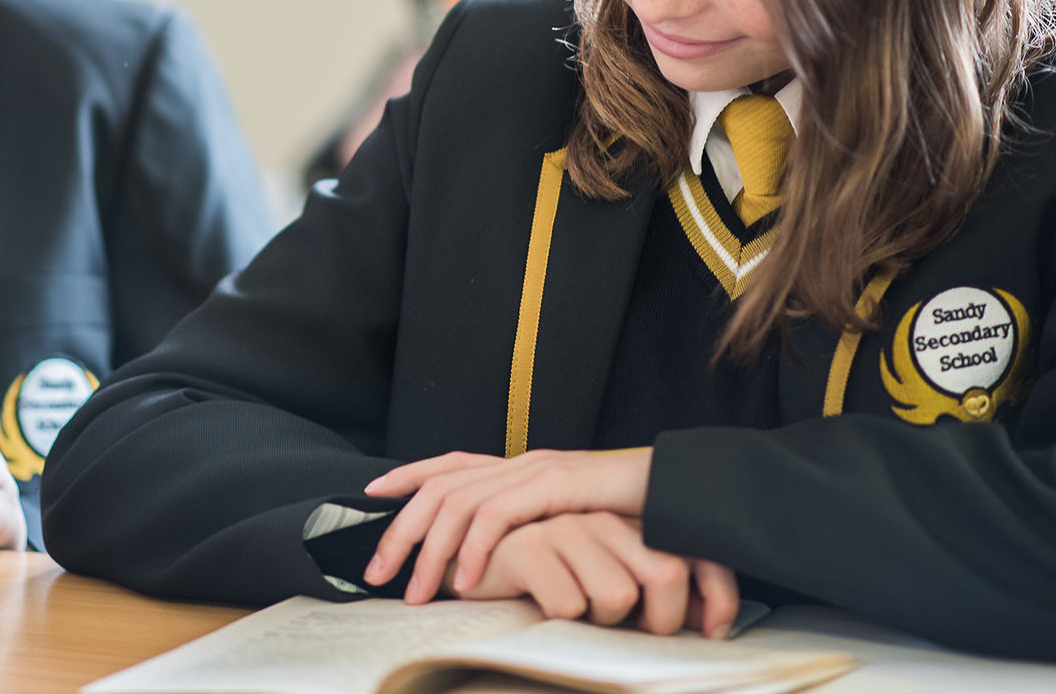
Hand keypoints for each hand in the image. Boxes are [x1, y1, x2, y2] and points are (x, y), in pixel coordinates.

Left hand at [362, 448, 652, 602]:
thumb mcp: (573, 525)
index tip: (372, 494)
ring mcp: (537, 471)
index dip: (409, 475)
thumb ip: (537, 535)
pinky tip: (466, 580)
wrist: (684, 491)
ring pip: (459, 504)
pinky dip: (475, 548)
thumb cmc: (635, 515)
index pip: (451, 464)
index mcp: (522, 469)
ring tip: (417, 591)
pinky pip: (499, 515)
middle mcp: (522, 463)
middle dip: (401, 530)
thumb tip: (502, 562)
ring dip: (430, 551)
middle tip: (379, 573)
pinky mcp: (555, 485)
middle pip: (440, 488)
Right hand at [463, 512, 739, 637]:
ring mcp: (565, 527)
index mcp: (627, 524)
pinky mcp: (527, 545)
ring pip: (618, 595)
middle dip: (658, 620)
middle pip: (668, 576)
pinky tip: (543, 613)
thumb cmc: (547, 580)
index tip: (711, 629)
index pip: (694, 557)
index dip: (716, 598)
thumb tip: (716, 624)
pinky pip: (568, 604)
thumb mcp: (612, 586)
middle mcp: (602, 520)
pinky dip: (559, 621)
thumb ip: (662, 597)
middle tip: (633, 631)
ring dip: (600, 623)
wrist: (471, 566)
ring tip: (578, 618)